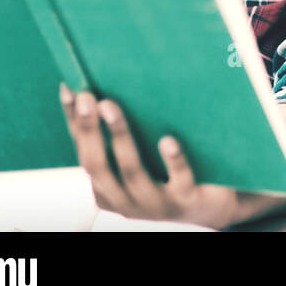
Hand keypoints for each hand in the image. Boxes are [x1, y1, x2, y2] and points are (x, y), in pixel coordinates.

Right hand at [61, 85, 255, 228]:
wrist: (218, 202)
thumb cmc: (175, 170)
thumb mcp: (145, 153)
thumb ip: (128, 130)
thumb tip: (110, 81)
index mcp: (108, 189)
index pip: (84, 153)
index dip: (74, 123)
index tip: (68, 89)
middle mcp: (125, 201)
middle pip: (97, 166)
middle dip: (88, 130)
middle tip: (86, 96)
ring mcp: (155, 204)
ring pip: (132, 172)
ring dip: (119, 136)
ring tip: (110, 105)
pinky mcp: (186, 202)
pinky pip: (178, 181)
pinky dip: (172, 160)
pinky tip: (168, 138)